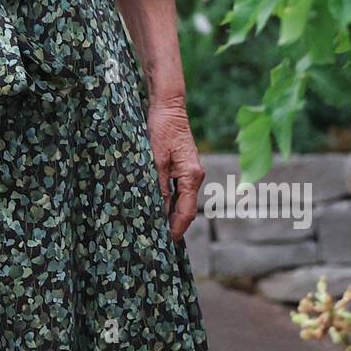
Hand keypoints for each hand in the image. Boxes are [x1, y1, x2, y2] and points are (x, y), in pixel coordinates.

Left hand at [146, 97, 204, 241]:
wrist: (169, 107)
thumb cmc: (162, 130)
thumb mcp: (156, 159)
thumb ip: (159, 185)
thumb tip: (159, 210)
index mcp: (191, 176)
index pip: (186, 211)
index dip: (177, 229)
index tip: (167, 243)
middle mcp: (195, 176)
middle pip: (186, 208)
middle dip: (174, 225)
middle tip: (157, 241)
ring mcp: (191, 172)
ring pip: (182, 200)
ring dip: (171, 214)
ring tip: (155, 228)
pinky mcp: (184, 167)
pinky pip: (179, 190)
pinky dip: (170, 201)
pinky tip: (157, 207)